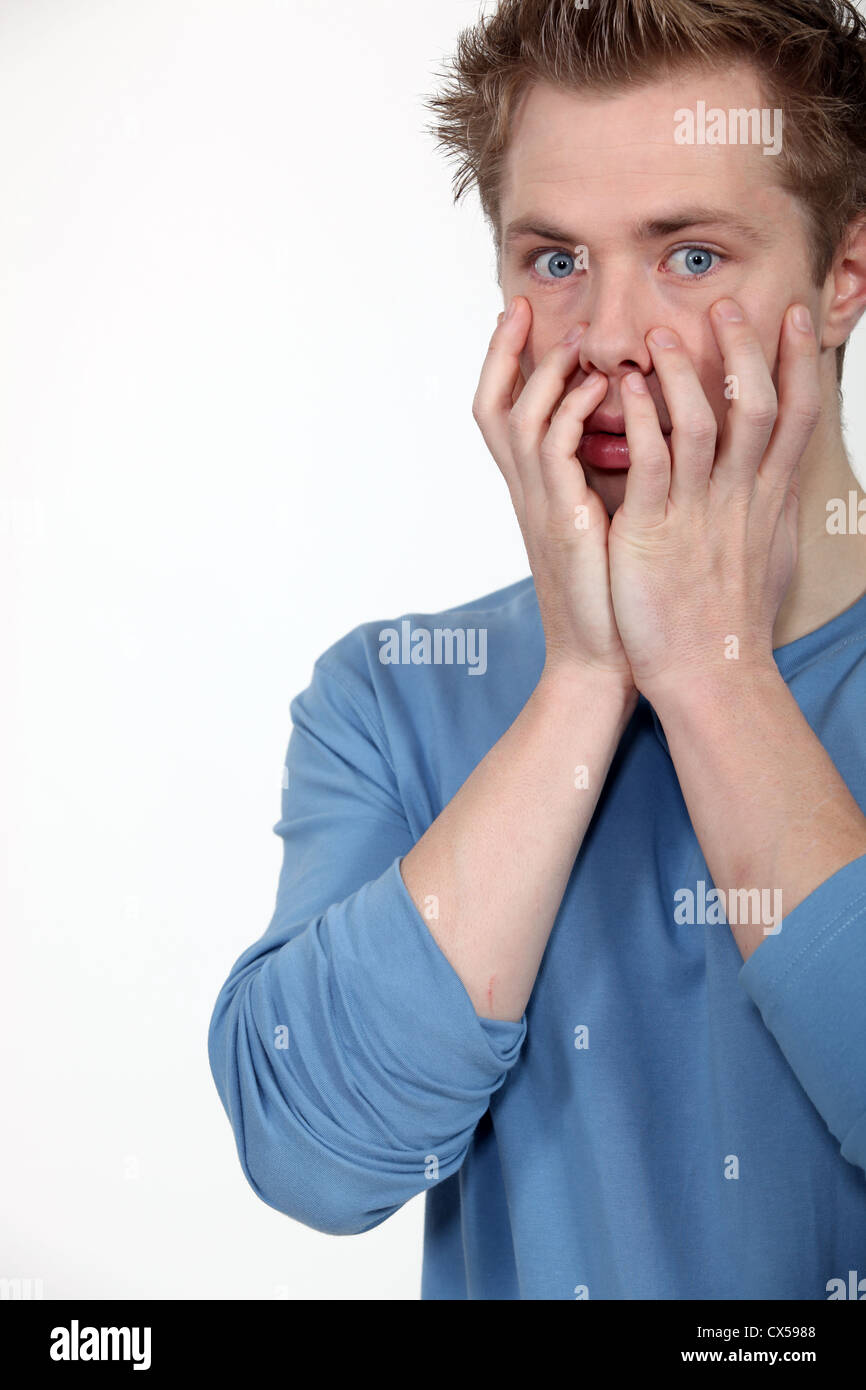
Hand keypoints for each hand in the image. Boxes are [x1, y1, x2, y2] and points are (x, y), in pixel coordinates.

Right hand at [473, 296, 633, 689]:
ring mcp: (539, 505)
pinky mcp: (561, 519)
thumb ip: (606, 474)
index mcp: (535, 491)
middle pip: (489, 405)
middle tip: (524, 306)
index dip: (506, 364)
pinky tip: (602, 389)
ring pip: (518, 416)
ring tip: (577, 341)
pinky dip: (572, 410)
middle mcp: (527, 492)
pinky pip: (553, 448)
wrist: (600, 657)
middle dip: (502, 351)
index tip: (524, 319)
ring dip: (546, 371)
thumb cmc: (612, 594)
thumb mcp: (605, 522)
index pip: (503, 414)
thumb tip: (635, 426)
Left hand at [607, 299, 819, 699]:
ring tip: (664, 334)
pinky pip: (649, 464)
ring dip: (685, 374)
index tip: (795, 316)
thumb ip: (771, 511)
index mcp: (766, 502)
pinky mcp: (654, 534)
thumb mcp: (765, 556)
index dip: (798, 363)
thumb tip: (783, 481)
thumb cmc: (727, 622)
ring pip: (702, 426)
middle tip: (731, 304)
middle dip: (748, 350)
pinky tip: (625, 391)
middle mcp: (740, 501)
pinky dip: (639, 422)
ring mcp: (697, 516)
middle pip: (759, 407)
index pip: (797, 416)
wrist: (708, 677)